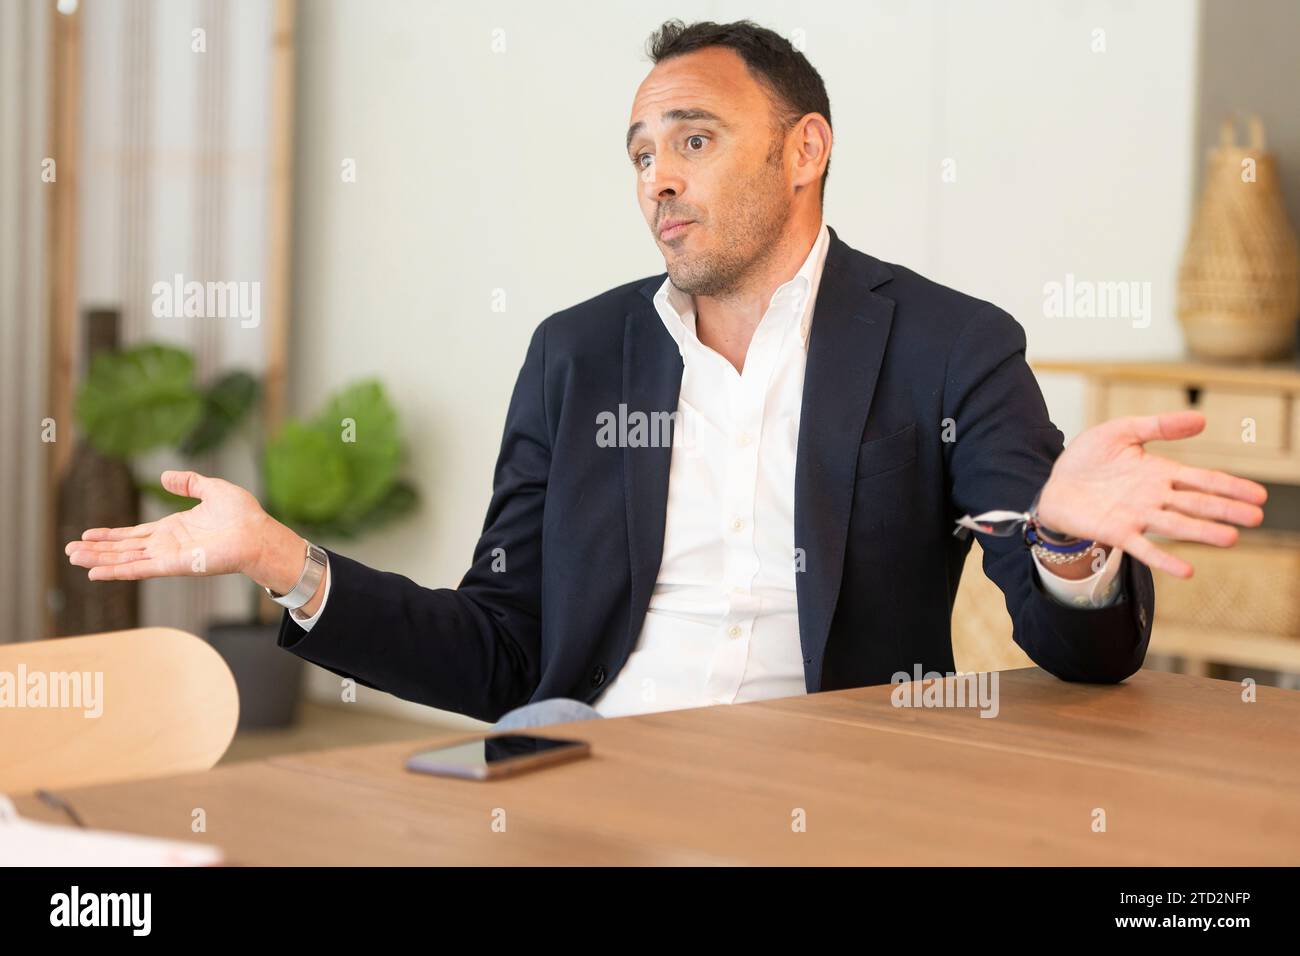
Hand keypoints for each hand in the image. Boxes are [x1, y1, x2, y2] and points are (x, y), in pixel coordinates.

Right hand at [66, 470, 304, 591]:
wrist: (259, 533)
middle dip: (97, 549)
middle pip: (124, 548)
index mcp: (174, 529)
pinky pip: (140, 569)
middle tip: (70, 551)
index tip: (87, 534)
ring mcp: (169, 556)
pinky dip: (117, 571)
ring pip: (126, 559)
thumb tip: (165, 476)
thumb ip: (188, 482)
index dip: (110, 535)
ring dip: (99, 559)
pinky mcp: (175, 565)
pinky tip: (96, 573)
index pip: (134, 534)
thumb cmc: (243, 515)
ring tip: (74, 558)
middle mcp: (167, 544)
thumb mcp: (211, 489)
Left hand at [1035, 411, 1266, 577]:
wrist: (1053, 484)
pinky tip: (1186, 570)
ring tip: (1231, 538)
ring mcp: (1137, 516)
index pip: (1202, 479)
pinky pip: (1144, 548)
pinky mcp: (1116, 532)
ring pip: (1177, 525)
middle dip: (1227, 510)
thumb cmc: (1087, 459)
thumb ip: (1159, 426)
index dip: (1230, 486)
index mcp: (1160, 472)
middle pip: (1197, 504)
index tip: (1259, 494)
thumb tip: (1201, 419)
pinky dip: (1164, 559)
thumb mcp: (1121, 431)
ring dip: (1203, 532)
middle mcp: (1154, 497)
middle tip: (1257, 517)